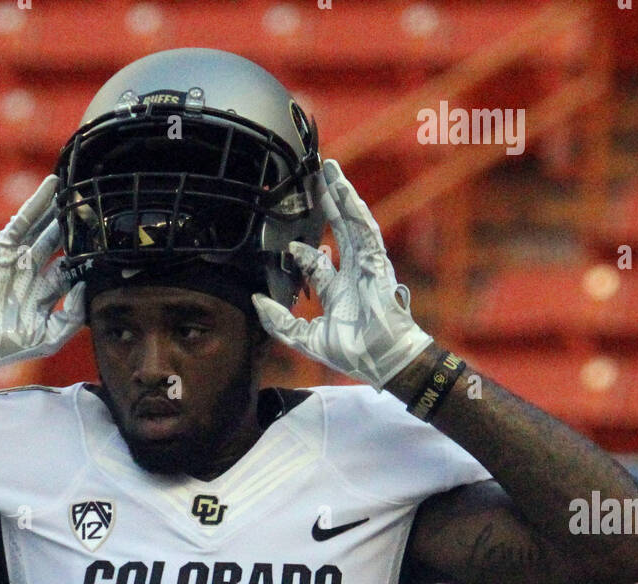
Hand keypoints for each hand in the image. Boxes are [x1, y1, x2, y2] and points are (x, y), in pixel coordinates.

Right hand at [0, 175, 84, 377]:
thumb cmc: (9, 345)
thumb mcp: (49, 338)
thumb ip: (72, 317)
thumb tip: (86, 288)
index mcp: (46, 293)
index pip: (72, 269)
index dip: (88, 256)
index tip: (108, 241)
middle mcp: (33, 272)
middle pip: (59, 243)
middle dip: (76, 227)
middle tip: (96, 206)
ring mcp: (18, 258)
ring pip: (43, 227)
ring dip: (59, 209)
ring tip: (78, 189)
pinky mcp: (3, 248)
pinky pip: (23, 221)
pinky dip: (37, 203)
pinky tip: (52, 185)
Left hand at [251, 159, 433, 388]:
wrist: (382, 359)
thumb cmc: (352, 353)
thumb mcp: (305, 339)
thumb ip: (279, 322)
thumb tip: (256, 301)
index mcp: (337, 292)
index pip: (319, 264)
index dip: (304, 252)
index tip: (289, 244)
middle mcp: (352, 273)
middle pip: (337, 232)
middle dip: (325, 207)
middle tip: (312, 181)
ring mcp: (366, 265)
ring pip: (351, 223)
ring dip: (341, 196)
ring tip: (329, 171)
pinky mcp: (377, 261)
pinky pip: (365, 230)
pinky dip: (355, 210)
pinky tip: (345, 191)